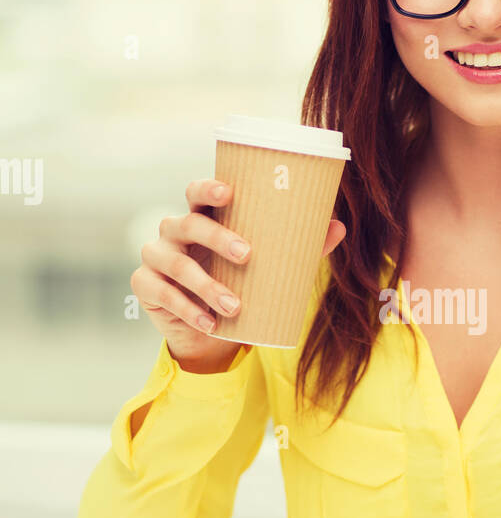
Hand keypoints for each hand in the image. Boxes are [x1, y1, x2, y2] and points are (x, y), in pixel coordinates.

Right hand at [131, 178, 346, 370]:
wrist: (211, 330)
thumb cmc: (239, 284)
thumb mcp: (267, 266)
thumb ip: (298, 246)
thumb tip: (338, 226)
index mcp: (202, 216)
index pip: (196, 191)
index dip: (208, 187)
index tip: (229, 192)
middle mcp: (174, 231)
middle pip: (188, 223)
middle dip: (217, 237)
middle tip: (247, 255)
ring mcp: (156, 256)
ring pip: (177, 263)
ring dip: (207, 285)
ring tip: (235, 305)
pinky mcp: (145, 285)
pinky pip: (163, 294)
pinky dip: (188, 309)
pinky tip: (210, 323)